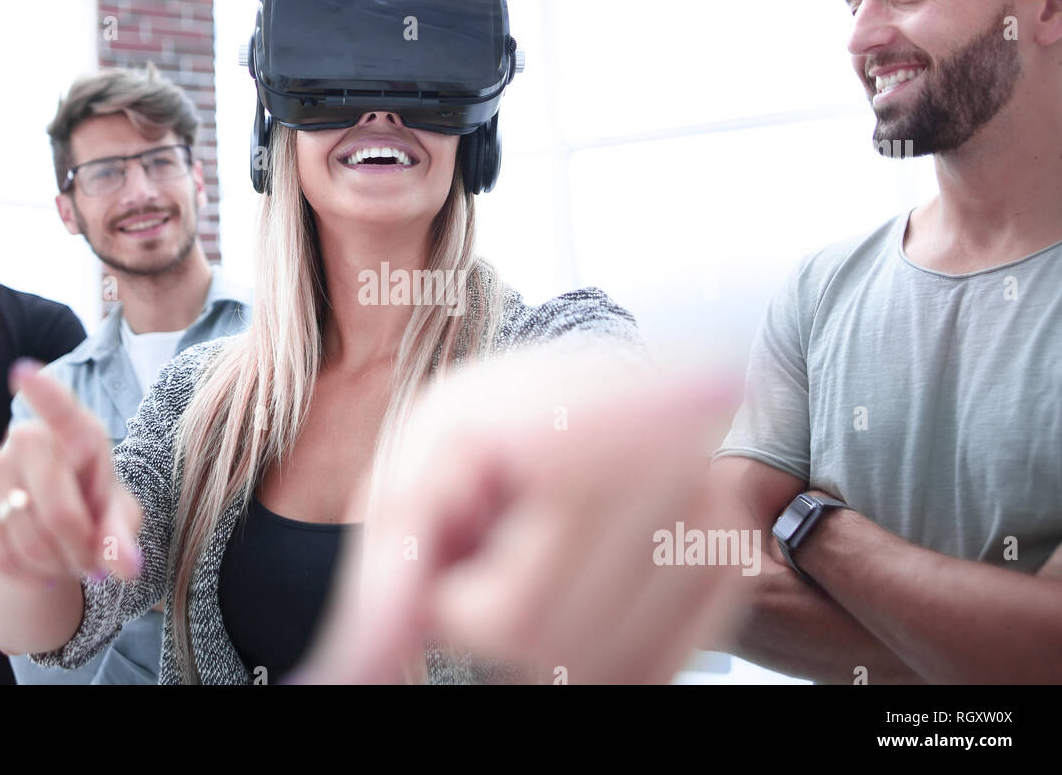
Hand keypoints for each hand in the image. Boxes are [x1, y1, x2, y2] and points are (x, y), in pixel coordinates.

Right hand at [0, 360, 141, 585]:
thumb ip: (122, 537)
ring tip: (69, 563)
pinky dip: (22, 572)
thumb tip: (128, 566)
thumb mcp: (119, 523)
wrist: (55, 542)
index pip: (63, 412)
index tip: (23, 373)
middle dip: (76, 540)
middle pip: (54, 496)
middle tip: (92, 562)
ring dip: (52, 561)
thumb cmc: (97, 517)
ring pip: (23, 527)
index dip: (45, 396)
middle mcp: (31, 440)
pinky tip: (40, 573)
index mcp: (79, 435)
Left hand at [299, 345, 750, 683]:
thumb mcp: (414, 477)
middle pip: (553, 650)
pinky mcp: (732, 562)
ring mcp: (713, 521)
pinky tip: (588, 577)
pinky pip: (654, 669)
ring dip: (553, 632)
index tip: (464, 529)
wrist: (581, 383)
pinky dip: (603, 644)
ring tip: (546, 546)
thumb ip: (387, 583)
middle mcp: (670, 471)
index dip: (457, 601)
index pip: (508, 621)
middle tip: (504, 537)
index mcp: (584, 436)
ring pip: (608, 671)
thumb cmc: (493, 421)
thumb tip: (335, 683)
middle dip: (499, 614)